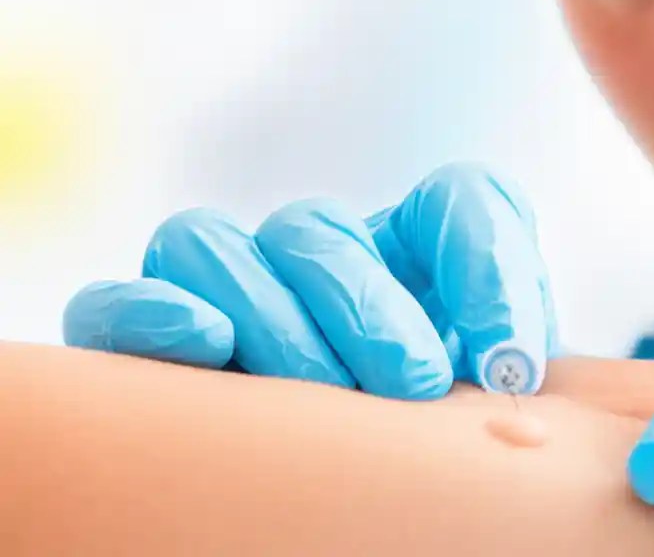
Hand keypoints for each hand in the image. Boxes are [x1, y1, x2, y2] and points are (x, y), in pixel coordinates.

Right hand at [63, 163, 556, 398]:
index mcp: (419, 249)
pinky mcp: (147, 330)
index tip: (511, 356)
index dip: (487, 262)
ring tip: (320, 389)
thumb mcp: (486, 398)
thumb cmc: (438, 431)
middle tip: (412, 382)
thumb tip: (516, 379)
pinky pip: (118, 300)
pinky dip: (150, 313)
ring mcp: (228, 281)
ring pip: (210, 242)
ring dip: (271, 314)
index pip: (460, 199)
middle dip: (369, 305)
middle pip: (318, 228)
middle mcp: (322, 249)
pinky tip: (208, 344)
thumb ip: (507, 366)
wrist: (375, 472)